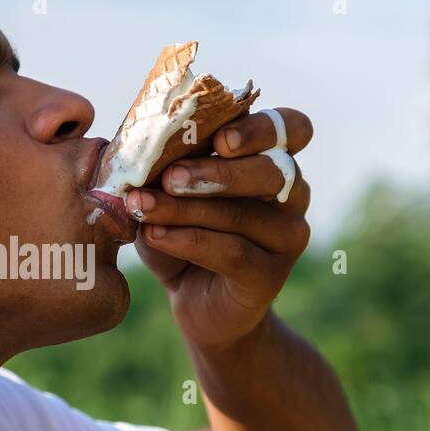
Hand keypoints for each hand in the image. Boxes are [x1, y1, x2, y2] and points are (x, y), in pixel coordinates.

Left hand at [131, 107, 313, 349]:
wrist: (194, 302)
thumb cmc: (183, 232)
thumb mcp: (171, 193)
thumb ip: (168, 166)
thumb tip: (138, 147)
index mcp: (274, 159)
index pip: (292, 128)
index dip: (262, 129)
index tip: (220, 139)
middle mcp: (292, 195)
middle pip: (270, 171)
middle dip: (216, 172)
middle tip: (169, 177)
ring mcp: (288, 237)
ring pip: (242, 214)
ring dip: (187, 208)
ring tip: (142, 206)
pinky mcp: (271, 276)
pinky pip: (232, 253)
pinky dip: (187, 240)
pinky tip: (153, 235)